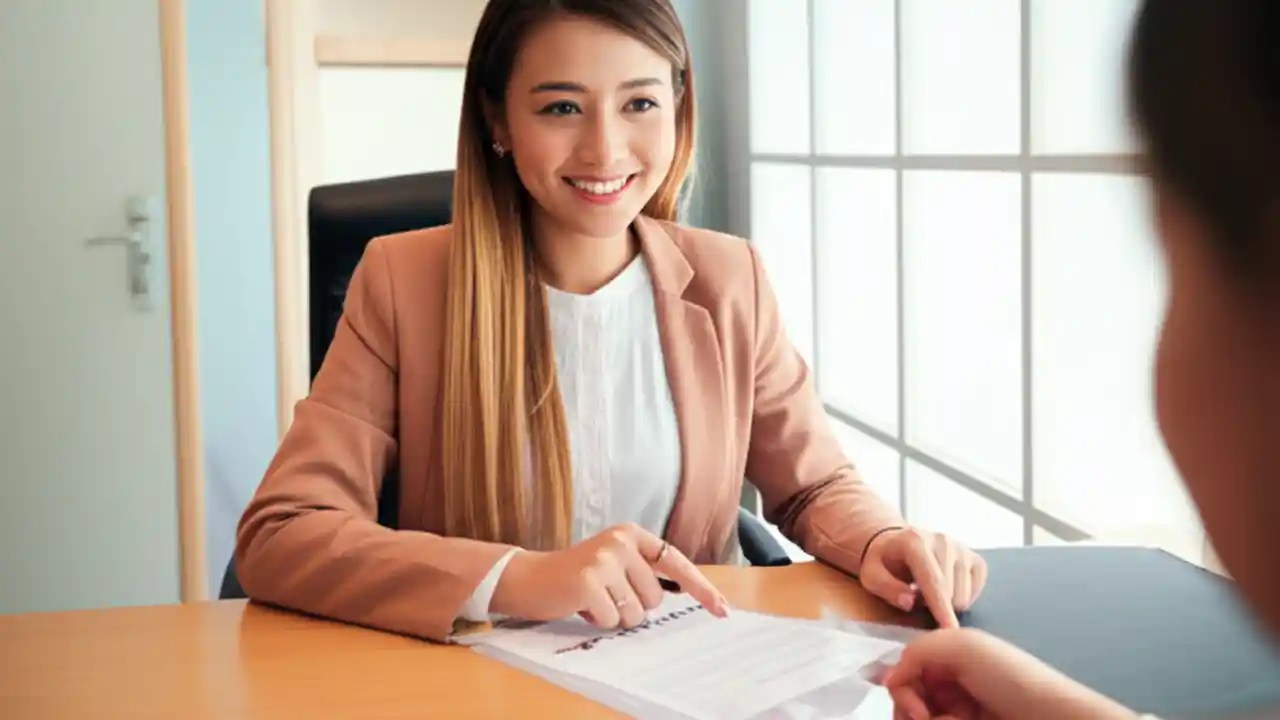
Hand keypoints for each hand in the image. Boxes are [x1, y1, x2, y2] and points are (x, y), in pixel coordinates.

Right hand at [489, 522, 730, 628]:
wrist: (530, 578)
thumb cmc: (577, 576)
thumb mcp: (615, 563)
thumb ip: (646, 573)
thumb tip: (688, 594)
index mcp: (632, 534)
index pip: (677, 563)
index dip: (701, 589)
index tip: (722, 610)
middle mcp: (620, 542)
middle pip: (655, 599)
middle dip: (633, 606)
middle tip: (605, 594)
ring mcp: (604, 560)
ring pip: (635, 613)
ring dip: (615, 616)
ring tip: (592, 599)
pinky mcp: (588, 581)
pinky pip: (612, 619)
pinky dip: (598, 620)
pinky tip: (581, 605)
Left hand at [859, 528, 987, 627]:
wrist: (897, 543)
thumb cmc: (883, 563)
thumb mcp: (871, 576)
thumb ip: (887, 588)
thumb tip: (909, 602)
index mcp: (915, 541)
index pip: (933, 581)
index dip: (941, 608)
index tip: (949, 630)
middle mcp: (943, 540)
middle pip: (951, 592)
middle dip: (933, 606)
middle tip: (914, 597)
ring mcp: (962, 548)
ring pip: (964, 596)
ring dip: (946, 603)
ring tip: (927, 591)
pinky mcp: (975, 558)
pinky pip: (976, 592)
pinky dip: (962, 597)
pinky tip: (946, 590)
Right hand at [882, 629, 1136, 719]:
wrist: (1056, 718)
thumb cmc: (1011, 679)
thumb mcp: (964, 647)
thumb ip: (918, 652)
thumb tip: (887, 679)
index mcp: (947, 657)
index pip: (902, 674)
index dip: (902, 692)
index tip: (918, 711)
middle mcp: (950, 685)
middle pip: (906, 703)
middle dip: (912, 714)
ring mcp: (960, 713)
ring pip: (920, 718)